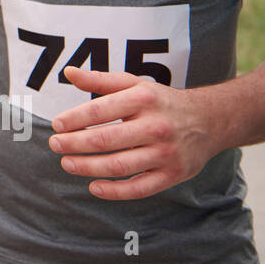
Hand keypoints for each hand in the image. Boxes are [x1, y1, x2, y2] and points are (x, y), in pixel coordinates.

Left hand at [48, 65, 216, 199]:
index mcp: (143, 100)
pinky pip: (140, 188)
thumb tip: (68, 72)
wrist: (210, 120)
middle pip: (106, 140)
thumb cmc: (161, 101)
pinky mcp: (173, 174)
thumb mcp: (134, 84)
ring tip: (66, 163)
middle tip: (54, 145)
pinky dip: (115, 191)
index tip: (56, 125)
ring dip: (88, 167)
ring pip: (120, 165)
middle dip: (75, 144)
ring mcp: (166, 153)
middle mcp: (156, 126)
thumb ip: (100, 80)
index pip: (100, 110)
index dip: (74, 119)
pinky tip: (94, 186)